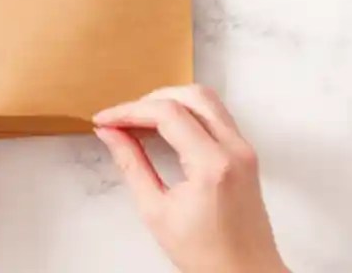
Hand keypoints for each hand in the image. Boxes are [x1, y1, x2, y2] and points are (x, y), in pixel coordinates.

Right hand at [94, 85, 286, 272]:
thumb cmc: (206, 255)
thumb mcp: (157, 212)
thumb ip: (132, 165)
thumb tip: (110, 134)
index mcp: (212, 165)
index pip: (168, 114)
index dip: (130, 110)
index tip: (105, 119)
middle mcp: (234, 149)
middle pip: (190, 95)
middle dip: (150, 99)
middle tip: (122, 118)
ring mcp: (244, 149)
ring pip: (206, 100)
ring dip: (171, 101)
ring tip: (140, 121)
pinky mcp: (245, 153)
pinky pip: (216, 116)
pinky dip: (188, 113)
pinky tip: (165, 129)